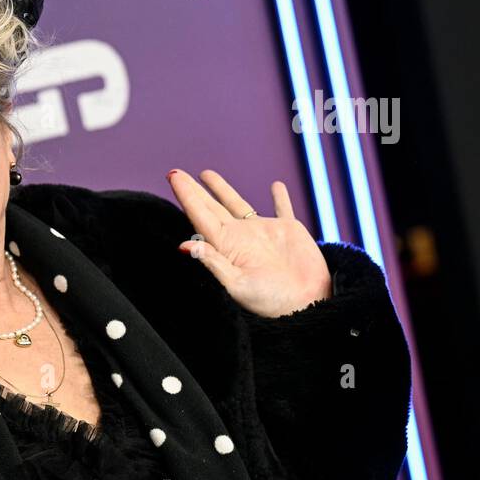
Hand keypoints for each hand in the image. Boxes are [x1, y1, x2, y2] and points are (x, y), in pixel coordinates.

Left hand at [167, 169, 332, 317]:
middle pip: (212, 207)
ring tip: (207, 174)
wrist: (307, 305)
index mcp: (226, 246)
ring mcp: (262, 232)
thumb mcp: (237, 284)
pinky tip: (276, 186)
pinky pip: (282, 208)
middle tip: (178, 174)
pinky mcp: (288, 230)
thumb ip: (213, 263)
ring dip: (223, 190)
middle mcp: (240, 237)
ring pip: (238, 204)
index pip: (199, 216)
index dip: (185, 196)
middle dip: (195, 191)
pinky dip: (279, 198)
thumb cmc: (270, 302)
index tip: (172, 175)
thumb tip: (183, 246)